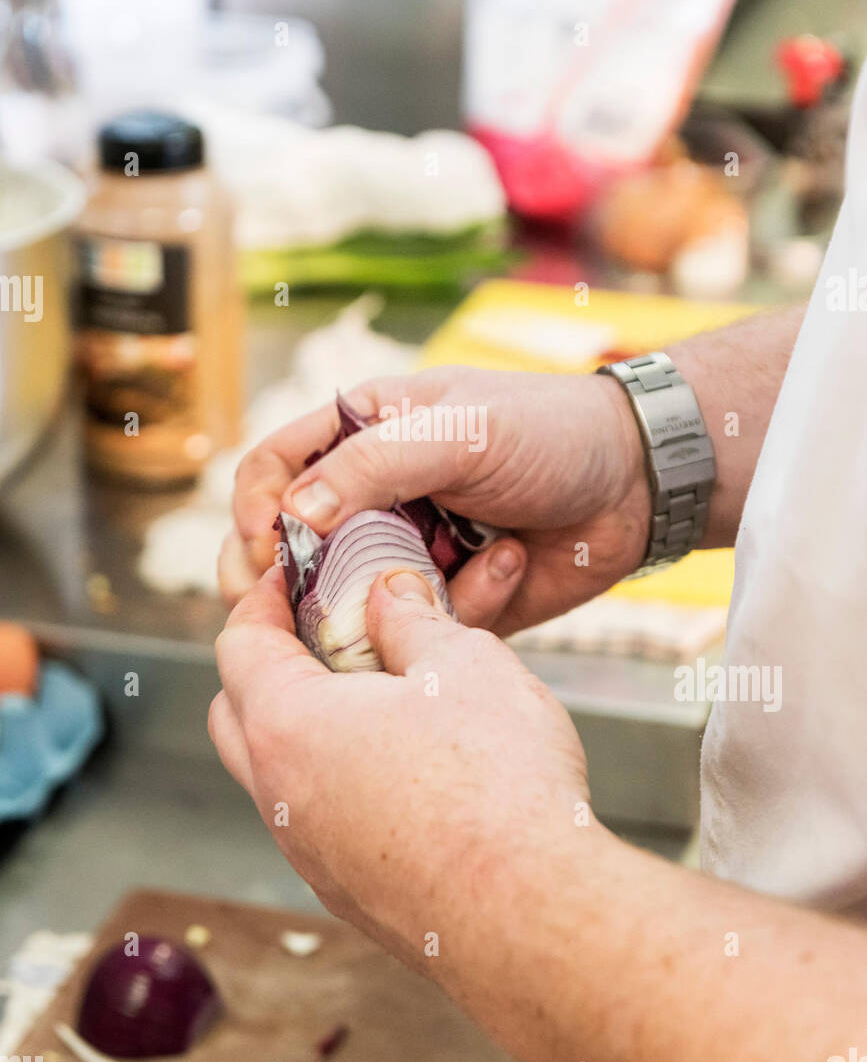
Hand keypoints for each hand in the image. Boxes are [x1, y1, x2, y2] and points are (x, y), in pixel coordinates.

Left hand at [210, 564, 592, 968]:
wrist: (533, 918)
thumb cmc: (497, 785)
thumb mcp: (462, 663)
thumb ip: (413, 619)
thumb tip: (389, 596)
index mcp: (288, 726)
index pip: (238, 644)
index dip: (262, 598)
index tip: (293, 576)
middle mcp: (280, 796)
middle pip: (236, 713)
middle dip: (268, 663)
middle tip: (325, 632)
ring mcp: (310, 854)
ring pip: (276, 774)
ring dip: (305, 728)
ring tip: (378, 698)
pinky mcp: (348, 895)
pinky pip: (318, 821)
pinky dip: (339, 782)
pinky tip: (409, 770)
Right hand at [221, 366, 649, 634]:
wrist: (638, 483)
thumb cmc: (549, 432)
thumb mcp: (458, 431)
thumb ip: (371, 466)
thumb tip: (290, 516)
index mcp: (360, 437)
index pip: (270, 473)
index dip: (253, 512)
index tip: (267, 551)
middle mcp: (372, 501)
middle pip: (288, 553)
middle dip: (296, 583)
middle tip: (321, 602)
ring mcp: (407, 557)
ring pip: (348, 606)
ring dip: (390, 600)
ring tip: (456, 567)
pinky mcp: (446, 605)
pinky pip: (419, 630)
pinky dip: (462, 606)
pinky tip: (510, 565)